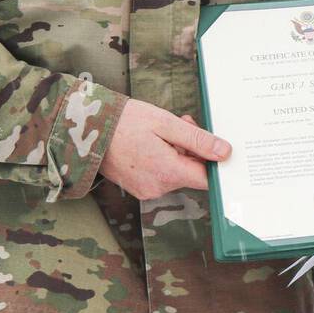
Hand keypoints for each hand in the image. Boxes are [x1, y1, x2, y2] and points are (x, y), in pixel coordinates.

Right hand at [98, 99, 229, 199]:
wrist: (89, 129)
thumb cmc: (126, 122)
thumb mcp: (166, 123)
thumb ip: (197, 140)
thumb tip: (224, 152)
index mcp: (168, 172)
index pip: (207, 178)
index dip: (215, 162)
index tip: (216, 146)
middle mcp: (158, 187)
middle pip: (192, 173)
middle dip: (194, 149)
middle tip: (184, 124)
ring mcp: (147, 189)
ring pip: (178, 172)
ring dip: (180, 151)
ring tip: (167, 129)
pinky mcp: (139, 187)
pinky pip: (162, 174)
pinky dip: (165, 158)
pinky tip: (156, 141)